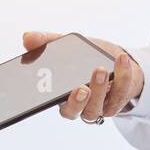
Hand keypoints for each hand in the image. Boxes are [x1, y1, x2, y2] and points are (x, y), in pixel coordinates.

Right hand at [22, 31, 143, 122]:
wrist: (119, 61)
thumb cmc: (91, 58)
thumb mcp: (70, 46)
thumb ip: (48, 42)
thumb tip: (27, 37)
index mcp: (63, 94)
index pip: (51, 103)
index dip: (50, 102)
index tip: (51, 92)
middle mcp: (79, 105)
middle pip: (74, 112)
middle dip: (78, 102)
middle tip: (81, 88)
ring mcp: (99, 106)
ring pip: (96, 108)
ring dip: (99, 89)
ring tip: (100, 69)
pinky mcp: (118, 101)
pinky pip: (121, 94)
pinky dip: (122, 76)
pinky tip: (120, 60)